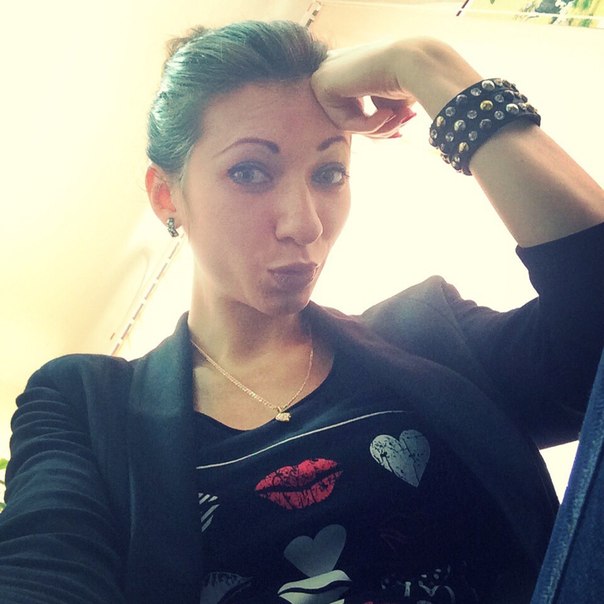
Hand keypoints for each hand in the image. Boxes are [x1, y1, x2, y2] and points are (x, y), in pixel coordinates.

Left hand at [311, 38, 481, 134]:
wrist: (417, 62)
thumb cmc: (411, 80)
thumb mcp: (391, 102)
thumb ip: (375, 115)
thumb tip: (373, 128)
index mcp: (352, 66)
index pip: (356, 109)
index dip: (378, 125)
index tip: (400, 133)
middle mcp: (336, 66)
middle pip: (350, 117)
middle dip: (378, 129)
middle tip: (401, 131)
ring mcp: (326, 72)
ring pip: (347, 122)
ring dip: (377, 129)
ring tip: (399, 119)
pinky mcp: (321, 82)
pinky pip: (342, 121)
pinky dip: (366, 125)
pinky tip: (385, 113)